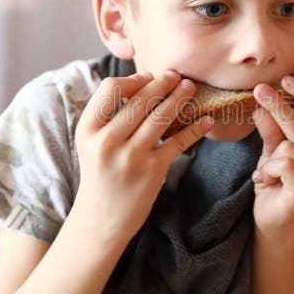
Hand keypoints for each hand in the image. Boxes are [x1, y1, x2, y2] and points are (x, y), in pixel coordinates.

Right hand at [73, 70, 213, 239]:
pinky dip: (195, 129)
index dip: (133, 79)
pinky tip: (206, 121)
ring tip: (190, 88)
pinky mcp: (153, 170)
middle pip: (139, 101)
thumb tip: (142, 85)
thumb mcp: (92, 144)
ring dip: (179, 98)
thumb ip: (109, 118)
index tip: (148, 76)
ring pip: (160, 117)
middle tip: (176, 75)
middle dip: (162, 84)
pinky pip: (178, 141)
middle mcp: (107, 141)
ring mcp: (131, 156)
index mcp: (88, 130)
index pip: (110, 89)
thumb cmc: (100, 175)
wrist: (101, 219)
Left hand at [250, 75, 293, 236]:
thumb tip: (263, 102)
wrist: (271, 216)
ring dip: (269, 158)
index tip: (286, 79)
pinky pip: (283, 164)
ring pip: (288, 146)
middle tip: (258, 91)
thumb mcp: (271, 148)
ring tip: (267, 172)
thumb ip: (272, 127)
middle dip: (277, 106)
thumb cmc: (274, 179)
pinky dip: (268, 169)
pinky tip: (265, 181)